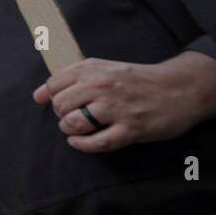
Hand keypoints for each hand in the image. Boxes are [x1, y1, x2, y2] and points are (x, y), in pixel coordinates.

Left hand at [33, 53, 215, 152]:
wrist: (179, 88)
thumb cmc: (136, 80)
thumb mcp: (102, 69)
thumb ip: (69, 79)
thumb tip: (37, 96)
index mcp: (92, 69)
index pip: (54, 85)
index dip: (54, 98)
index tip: (65, 103)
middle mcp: (102, 86)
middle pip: (60, 106)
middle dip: (62, 115)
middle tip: (75, 116)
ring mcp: (116, 108)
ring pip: (74, 124)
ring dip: (71, 130)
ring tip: (80, 129)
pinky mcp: (131, 129)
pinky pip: (96, 143)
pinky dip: (83, 145)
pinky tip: (80, 142)